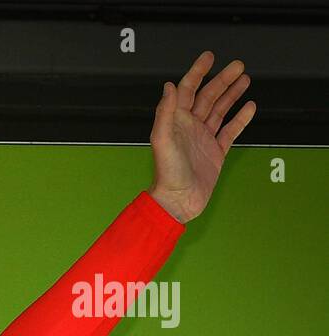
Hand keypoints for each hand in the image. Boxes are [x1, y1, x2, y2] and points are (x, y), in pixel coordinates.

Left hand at [149, 51, 255, 223]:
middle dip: (222, 79)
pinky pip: (230, 131)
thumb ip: (165, 112)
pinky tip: (249, 107)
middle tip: (237, 65)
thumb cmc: (167, 174)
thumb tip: (168, 87)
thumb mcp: (163, 140)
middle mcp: (189, 128)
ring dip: (232, 94)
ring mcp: (203, 139)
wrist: (178, 202)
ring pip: (220, 110)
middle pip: (208, 96)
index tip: (208, 57)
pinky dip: (240, 119)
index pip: (187, 90)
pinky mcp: (215, 152)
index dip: (197, 72)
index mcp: (176, 122)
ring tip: (245, 79)